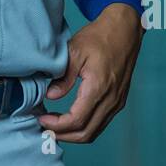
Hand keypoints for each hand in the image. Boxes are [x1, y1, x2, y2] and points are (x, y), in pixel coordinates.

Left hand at [38, 2, 143, 143]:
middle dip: (63, 135)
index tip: (41, 119)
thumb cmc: (99, 37)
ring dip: (73, 134)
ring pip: (94, 131)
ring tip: (54, 127)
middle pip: (86, 133)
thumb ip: (64, 77)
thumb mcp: (76, 51)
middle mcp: (111, 99)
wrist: (124, 30)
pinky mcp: (118, 101)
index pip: (76, 119)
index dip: (57, 125)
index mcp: (99, 87)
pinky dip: (84, 127)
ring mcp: (117, 102)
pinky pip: (100, 123)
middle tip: (44, 129)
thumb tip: (50, 96)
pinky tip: (70, 119)